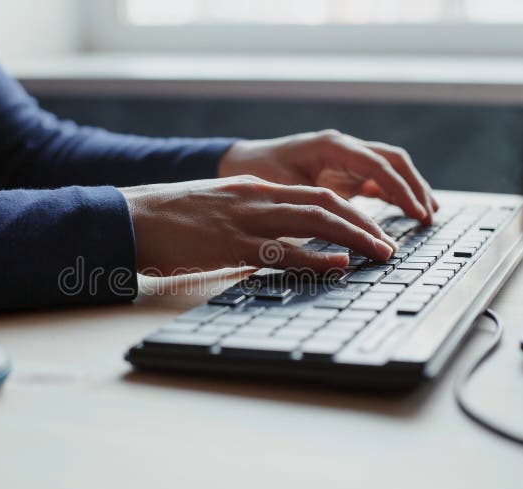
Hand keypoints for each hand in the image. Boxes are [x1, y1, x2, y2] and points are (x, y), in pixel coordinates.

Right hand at [120, 176, 396, 275]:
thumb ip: (253, 221)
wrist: (133, 218)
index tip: (374, 230)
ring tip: (381, 253)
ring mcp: (246, 220)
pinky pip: (284, 251)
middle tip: (390, 245)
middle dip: (365, 223)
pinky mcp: (232, 245)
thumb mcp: (220, 210)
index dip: (351, 212)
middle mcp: (257, 198)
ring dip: (354, 237)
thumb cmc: (173, 219)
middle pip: (326, 203)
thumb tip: (285, 244)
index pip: (316, 195)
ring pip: (314, 221)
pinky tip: (339, 266)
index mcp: (255, 189)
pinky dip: (316, 259)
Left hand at [218, 130, 438, 224]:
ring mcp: (347, 157)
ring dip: (411, 188)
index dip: (400, 189)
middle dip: (414, 187)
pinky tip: (410, 211)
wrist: (244, 162)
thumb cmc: (261, 174)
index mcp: (331, 146)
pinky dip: (396, 193)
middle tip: (429, 216)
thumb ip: (315, 204)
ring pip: (391, 167)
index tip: (416, 213)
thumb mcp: (284, 190)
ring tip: (429, 214)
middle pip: (393, 160)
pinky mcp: (346, 170)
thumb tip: (342, 226)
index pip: (377, 164)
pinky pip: (379, 178)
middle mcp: (344, 146)